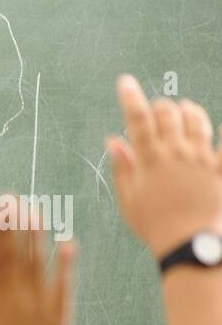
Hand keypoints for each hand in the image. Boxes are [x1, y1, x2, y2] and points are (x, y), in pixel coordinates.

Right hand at [0, 195, 75, 324]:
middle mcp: (18, 297)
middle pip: (14, 254)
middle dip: (11, 225)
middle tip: (9, 197)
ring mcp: (41, 302)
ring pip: (37, 262)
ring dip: (35, 235)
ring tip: (32, 208)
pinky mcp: (60, 309)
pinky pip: (64, 282)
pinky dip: (66, 263)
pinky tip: (67, 241)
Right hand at [108, 76, 221, 257]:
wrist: (189, 243)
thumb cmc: (154, 225)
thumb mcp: (129, 200)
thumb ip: (122, 167)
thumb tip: (114, 141)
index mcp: (150, 160)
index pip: (137, 120)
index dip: (130, 98)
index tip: (125, 82)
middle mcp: (176, 152)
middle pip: (168, 112)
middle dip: (161, 106)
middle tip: (158, 112)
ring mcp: (201, 158)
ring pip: (197, 118)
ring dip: (188, 111)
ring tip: (184, 112)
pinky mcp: (220, 167)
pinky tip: (220, 125)